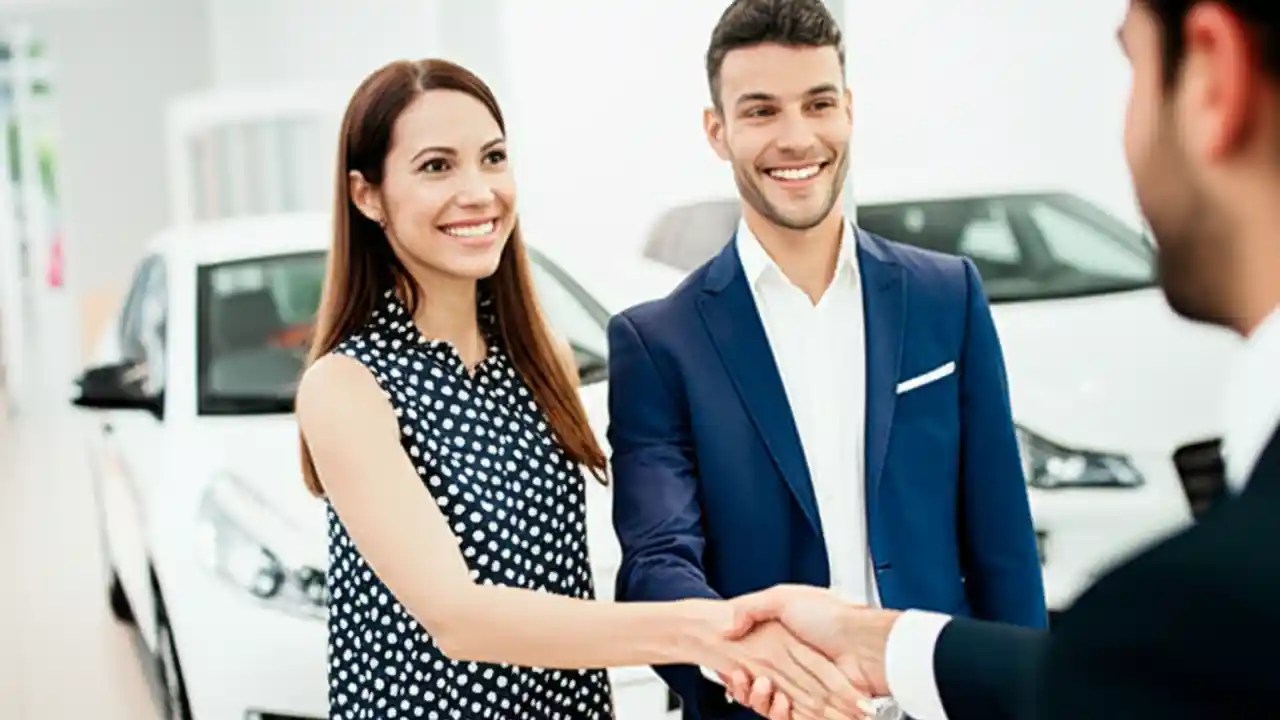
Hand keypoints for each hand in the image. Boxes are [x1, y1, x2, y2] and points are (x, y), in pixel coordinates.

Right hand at [714, 621, 871, 719]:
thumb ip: (752, 608)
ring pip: (773, 702)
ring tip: (757, 687)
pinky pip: (792, 716)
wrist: (868, 643)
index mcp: (788, 639)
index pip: (756, 658)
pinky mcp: (819, 707)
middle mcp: (798, 664)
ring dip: (760, 699)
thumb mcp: (783, 598)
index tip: (730, 667)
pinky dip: (780, 714)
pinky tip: (776, 702)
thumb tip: (728, 626)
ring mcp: (809, 687)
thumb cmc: (833, 617)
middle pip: (763, 682)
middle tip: (736, 679)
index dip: (741, 664)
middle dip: (746, 685)